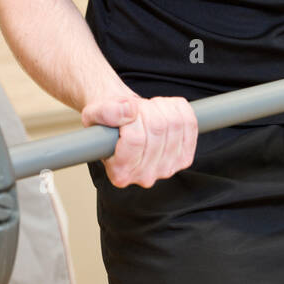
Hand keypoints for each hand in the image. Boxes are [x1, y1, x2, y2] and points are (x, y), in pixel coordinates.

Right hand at [81, 94, 198, 187]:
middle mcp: (145, 177)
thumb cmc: (108, 123)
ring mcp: (167, 169)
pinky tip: (163, 110)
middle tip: (136, 108)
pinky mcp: (184, 158)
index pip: (135, 139)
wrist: (125, 125)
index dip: (132, 118)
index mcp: (120, 173)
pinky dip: (177, 108)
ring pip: (174, 124)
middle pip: (157, 129)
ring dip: (161, 106)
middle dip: (146, 109)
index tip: (125, 113)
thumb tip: (129, 110)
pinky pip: (189, 123)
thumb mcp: (94, 113)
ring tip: (147, 109)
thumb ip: (106, 112)